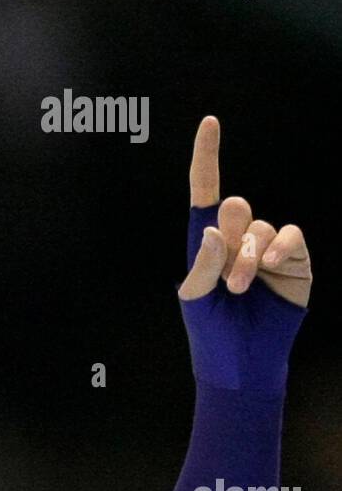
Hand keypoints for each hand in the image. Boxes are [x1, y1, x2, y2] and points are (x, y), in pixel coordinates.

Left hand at [176, 116, 308, 394]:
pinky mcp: (294, 260)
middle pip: (235, 208)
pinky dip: (279, 246)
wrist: (242, 366)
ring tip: (239, 289)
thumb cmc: (212, 335)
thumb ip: (203, 265)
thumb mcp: (196, 300)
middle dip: (229, 234)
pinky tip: (270, 266)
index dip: (207, 158)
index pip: (205, 194)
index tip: (209, 123)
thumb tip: (213, 228)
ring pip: (260, 228)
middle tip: (227, 275)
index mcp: (207, 246)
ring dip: (249, 257)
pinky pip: (290, 235)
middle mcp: (237, 241)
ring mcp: (267, 249)